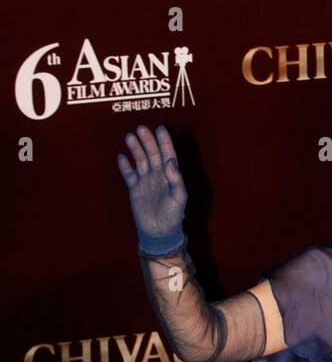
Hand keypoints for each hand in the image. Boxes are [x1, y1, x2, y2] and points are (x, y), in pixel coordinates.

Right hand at [116, 124, 187, 252]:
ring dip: (136, 149)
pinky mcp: (135, 189)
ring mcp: (146, 181)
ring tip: (130, 137)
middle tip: (141, 128)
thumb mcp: (179, 198)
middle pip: (152, 154)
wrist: (159, 233)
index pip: (168, 155)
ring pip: (140, 160)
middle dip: (147, 141)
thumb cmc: (173, 216)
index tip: (160, 129)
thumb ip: (176, 179)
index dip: (164, 142)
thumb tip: (170, 160)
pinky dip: (125, 166)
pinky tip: (121, 157)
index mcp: (170, 176)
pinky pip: (129, 175)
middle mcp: (158, 176)